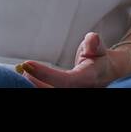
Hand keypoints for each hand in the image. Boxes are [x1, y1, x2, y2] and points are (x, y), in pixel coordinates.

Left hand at [16, 32, 130, 87]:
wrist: (107, 74)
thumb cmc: (99, 59)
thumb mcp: (99, 48)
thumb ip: (94, 43)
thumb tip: (92, 39)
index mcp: (88, 79)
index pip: (65, 81)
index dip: (45, 74)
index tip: (27, 64)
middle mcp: (79, 90)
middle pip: (53, 91)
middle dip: (35, 82)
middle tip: (23, 68)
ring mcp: (73, 92)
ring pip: (50, 92)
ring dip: (35, 84)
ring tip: (24, 72)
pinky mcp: (65, 92)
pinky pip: (50, 91)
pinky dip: (39, 85)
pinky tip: (29, 78)